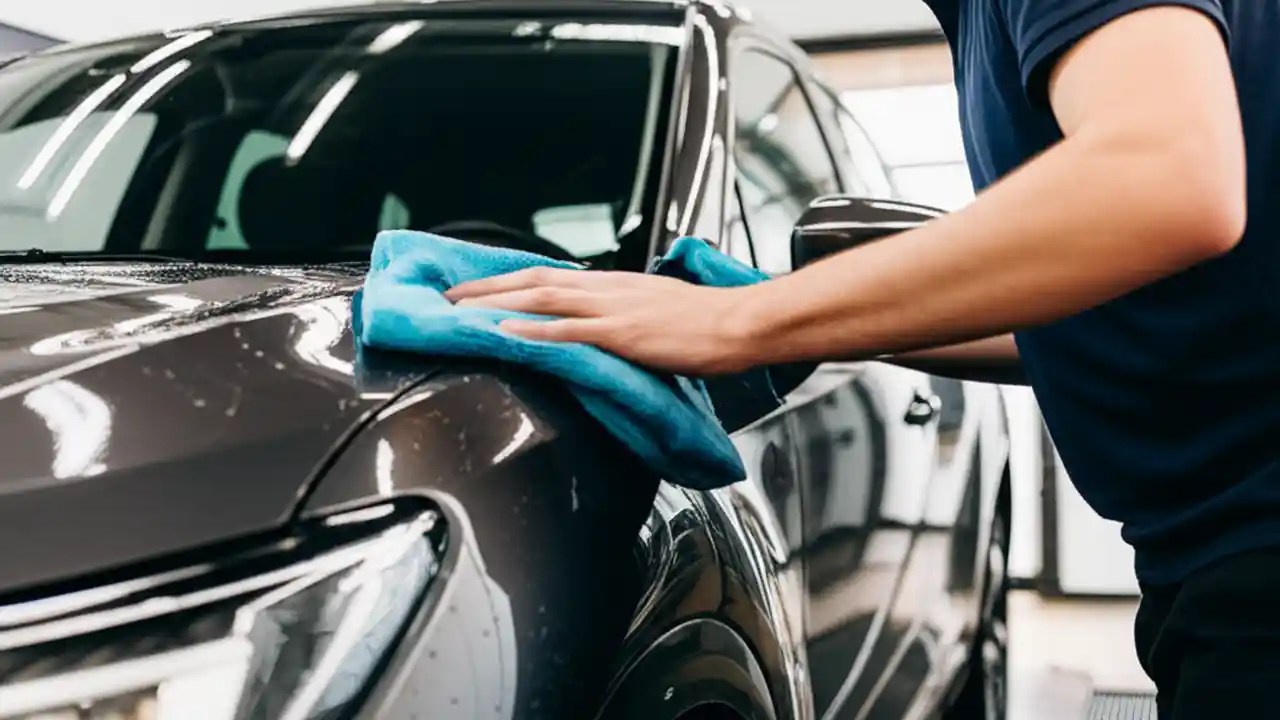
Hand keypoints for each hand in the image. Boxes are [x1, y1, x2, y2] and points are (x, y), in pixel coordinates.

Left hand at [445, 267, 763, 375]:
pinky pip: (570, 331)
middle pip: (534, 280)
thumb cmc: (707, 322)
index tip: (477, 289)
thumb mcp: (657, 309)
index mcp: (615, 284)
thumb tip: (602, 327)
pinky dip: (534, 330)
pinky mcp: (624, 333)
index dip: (509, 281)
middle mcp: (608, 289)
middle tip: (448, 296)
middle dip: (487, 287)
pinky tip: (508, 333)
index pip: (550, 276)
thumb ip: (625, 315)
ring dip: (497, 303)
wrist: (740, 323)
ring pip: (543, 298)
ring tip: (461, 312)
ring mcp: (614, 310)